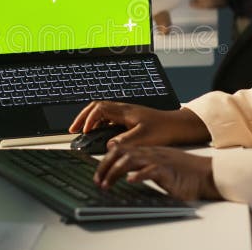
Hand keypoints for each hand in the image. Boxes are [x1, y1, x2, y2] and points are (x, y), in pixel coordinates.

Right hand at [68, 101, 210, 147]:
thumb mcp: (144, 138)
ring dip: (90, 120)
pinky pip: (109, 117)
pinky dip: (99, 124)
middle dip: (83, 117)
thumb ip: (125, 141)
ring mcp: (126, 113)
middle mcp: (123, 109)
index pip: (99, 109)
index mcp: (125, 111)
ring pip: (102, 112)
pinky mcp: (130, 118)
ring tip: (83, 131)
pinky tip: (99, 133)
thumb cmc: (164, 129)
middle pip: (96, 107)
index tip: (84, 131)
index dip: (88, 119)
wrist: (178, 125)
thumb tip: (109, 145)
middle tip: (73, 129)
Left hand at [95, 145, 220, 200]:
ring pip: (131, 160)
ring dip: (115, 172)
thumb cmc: (183, 172)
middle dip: (105, 166)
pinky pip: (151, 171)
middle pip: (121, 153)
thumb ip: (142, 167)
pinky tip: (131, 180)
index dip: (106, 160)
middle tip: (97, 180)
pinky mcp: (168, 171)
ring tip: (106, 184)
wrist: (205, 173)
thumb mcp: (158, 166)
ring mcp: (158, 161)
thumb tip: (123, 174)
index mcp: (147, 151)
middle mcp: (150, 154)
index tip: (97, 174)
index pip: (120, 150)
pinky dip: (139, 175)